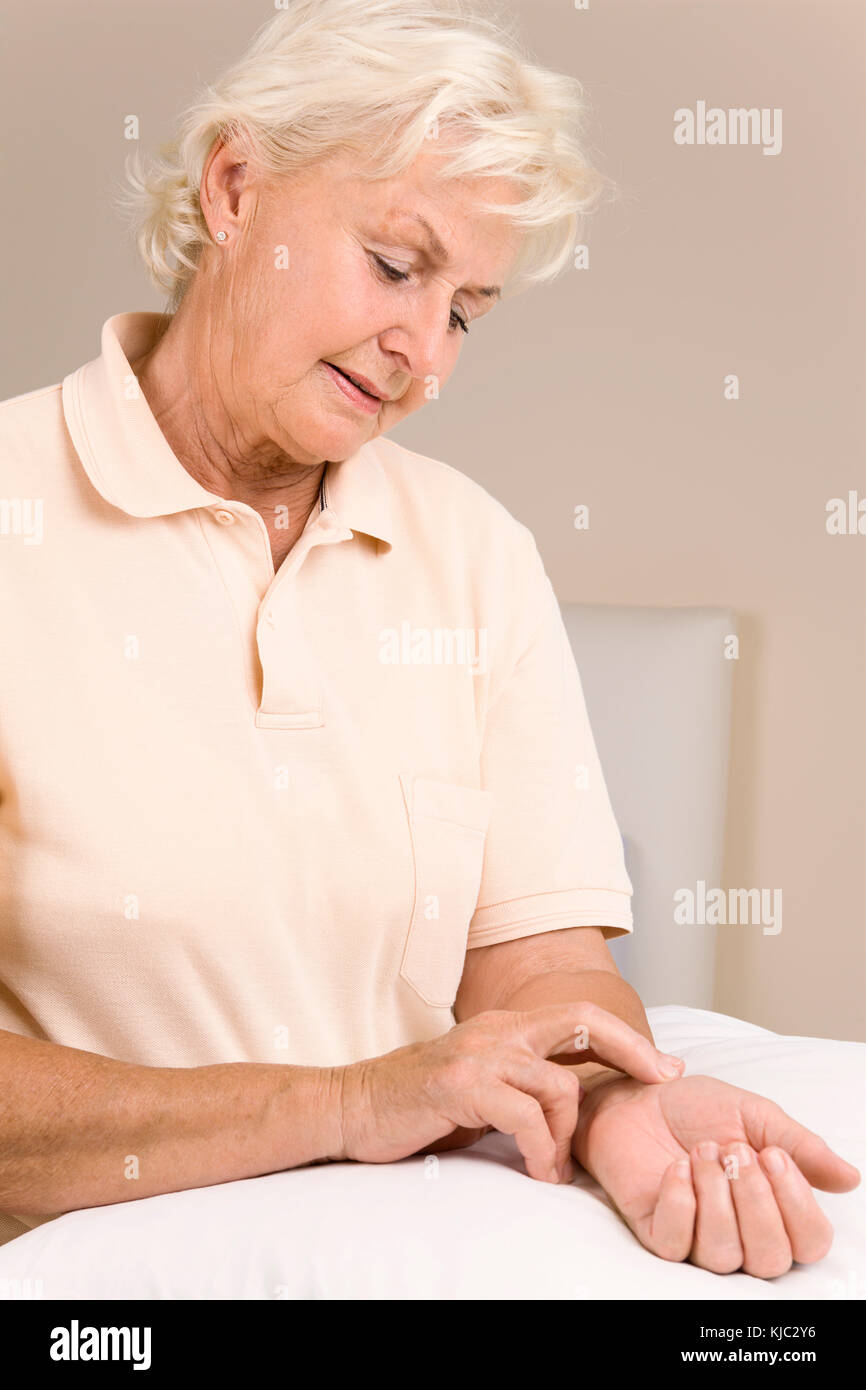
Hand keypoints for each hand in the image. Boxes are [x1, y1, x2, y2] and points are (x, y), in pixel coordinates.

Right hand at [335, 1003, 684, 1183]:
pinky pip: (523, 1115)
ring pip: (558, 1083)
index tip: (662, 1066)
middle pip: (582, 1021)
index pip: (578, 1016)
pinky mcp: (460, 1084)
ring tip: (555, 1170)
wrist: (352, 1107)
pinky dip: (540, 1149)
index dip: (626, 1037)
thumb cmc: (418, 1105)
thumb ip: (521, 1086)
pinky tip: (536, 1170)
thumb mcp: (480, 1086)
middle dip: (631, 1051)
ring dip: (568, 1135)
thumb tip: (571, 1109)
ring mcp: (479, 1053)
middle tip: (662, 1083)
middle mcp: (497, 1029)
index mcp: (504, 1026)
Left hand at [572, 1072, 860, 1277]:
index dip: (797, 1205)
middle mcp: (740, 1232)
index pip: (809, 1241)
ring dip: (715, 1196)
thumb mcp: (754, 1115)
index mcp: (773, 1207)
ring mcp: (697, 1237)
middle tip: (735, 1151)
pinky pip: (676, 1245)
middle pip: (770, 1259)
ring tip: (702, 1152)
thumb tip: (849, 1177)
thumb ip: (800, 1146)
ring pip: (724, 1256)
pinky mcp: (657, 1233)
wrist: (635, 1095)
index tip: (773, 1156)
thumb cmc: (695, 1108)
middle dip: (755, 1202)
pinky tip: (676, 1167)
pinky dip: (680, 1202)